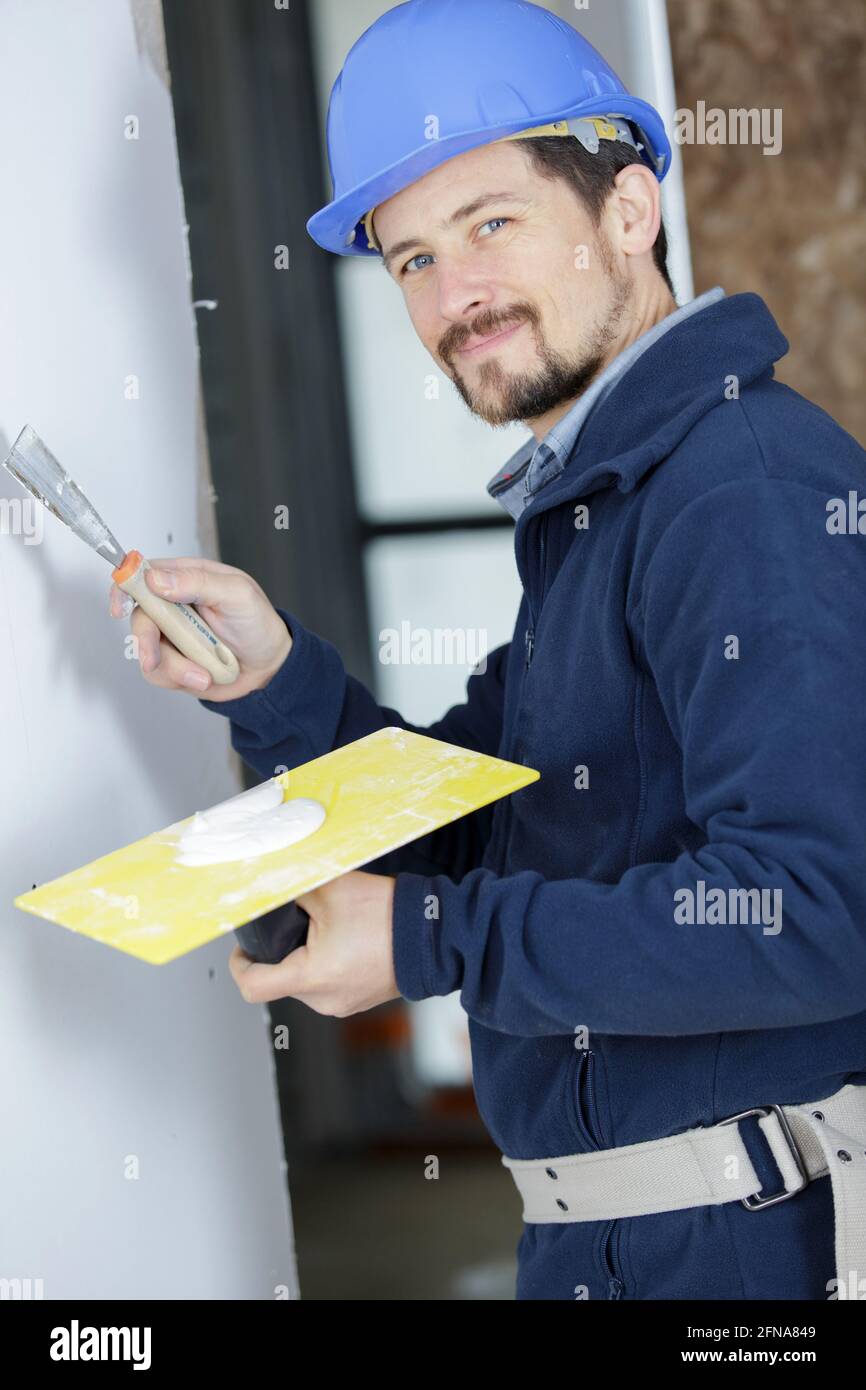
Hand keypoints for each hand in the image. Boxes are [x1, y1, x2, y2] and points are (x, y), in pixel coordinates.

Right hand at [109, 556, 292, 699]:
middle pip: (139, 616)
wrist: (269, 668)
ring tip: (204, 674)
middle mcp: (174, 605)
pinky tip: (202, 677)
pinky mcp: (173, 661)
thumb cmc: (258, 625)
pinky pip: (157, 673)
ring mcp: (172, 635)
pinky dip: (178, 678)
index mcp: (187, 578)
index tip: (120, 606)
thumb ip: (198, 582)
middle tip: (153, 659)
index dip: (125, 586)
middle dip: (146, 641)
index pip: (144, 574)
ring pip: (145, 650)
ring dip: (173, 667)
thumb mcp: (237, 595)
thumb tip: (157, 578)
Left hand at [228, 871, 398, 1014]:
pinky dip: (330, 962)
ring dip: (308, 955)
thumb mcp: (329, 891)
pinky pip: (330, 982)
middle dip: (283, 949)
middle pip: (280, 979)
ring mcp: (343, 1003)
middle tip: (301, 921)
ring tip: (331, 926)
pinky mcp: (359, 998)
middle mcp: (324, 999)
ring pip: (306, 980)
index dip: (239, 963)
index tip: (244, 945)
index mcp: (310, 977)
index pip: (252, 985)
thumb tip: (268, 887)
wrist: (434, 934)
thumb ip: (291, 891)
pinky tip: (348, 938)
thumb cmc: (387, 916)